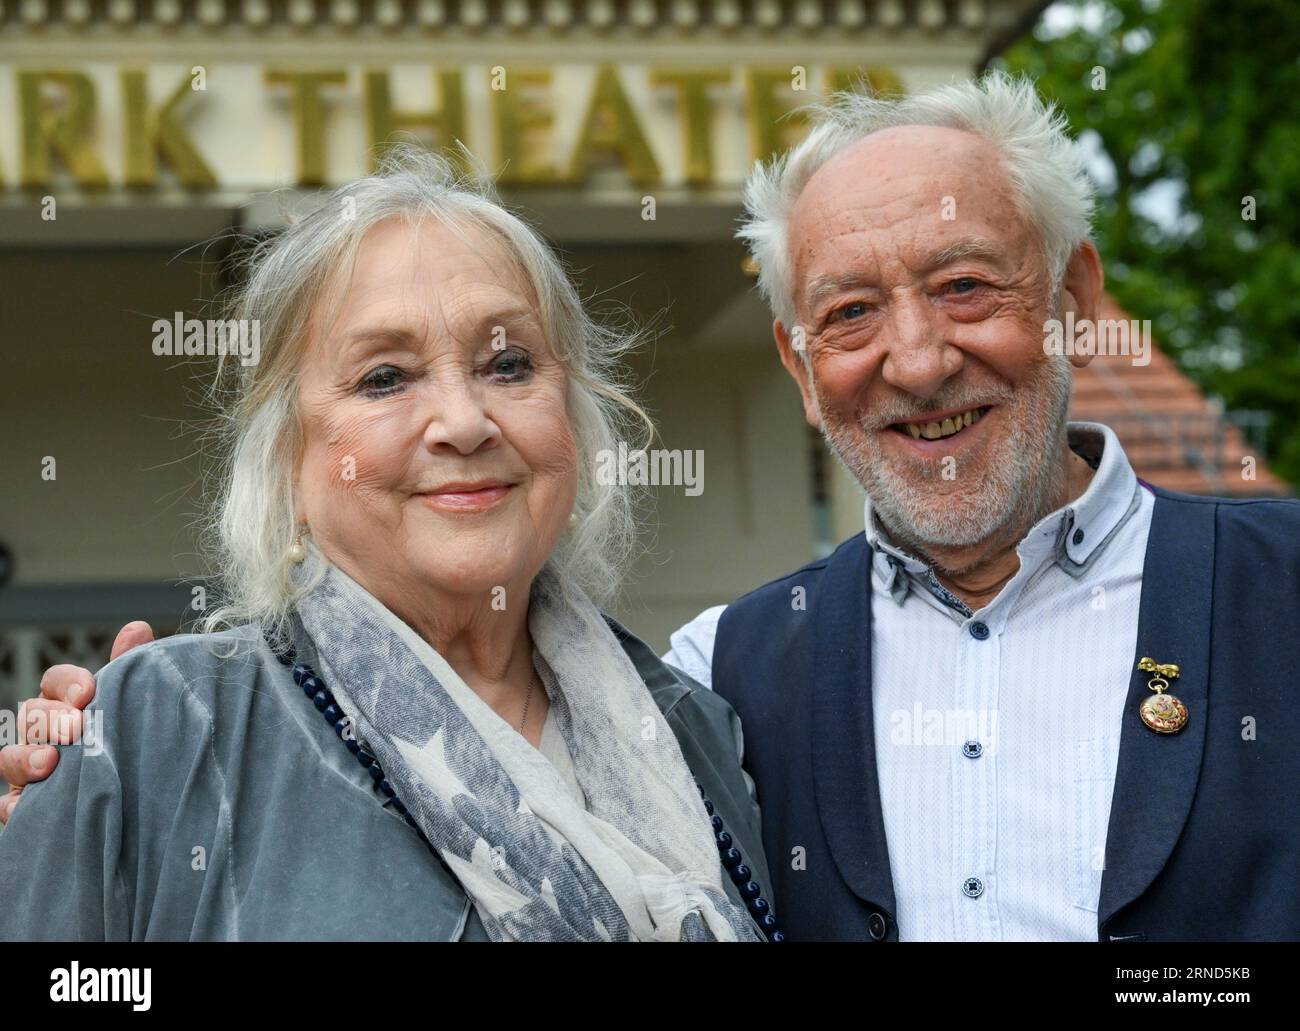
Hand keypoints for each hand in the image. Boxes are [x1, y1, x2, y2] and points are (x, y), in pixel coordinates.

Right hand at [0, 621, 153, 823]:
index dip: (67, 682)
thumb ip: (132, 669)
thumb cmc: (134, 749)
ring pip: (9, 758)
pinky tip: (27, 807)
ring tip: (50, 762)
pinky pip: (7, 807)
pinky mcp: (28, 810)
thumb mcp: (137, 709)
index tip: (89, 692)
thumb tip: (136, 629)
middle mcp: (46, 736)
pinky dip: (14, 806)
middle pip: (31, 714)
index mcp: (71, 706)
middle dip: (49, 717)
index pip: (55, 681)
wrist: (145, 809)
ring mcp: (33, 773)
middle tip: (75, 726)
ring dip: (26, 757)